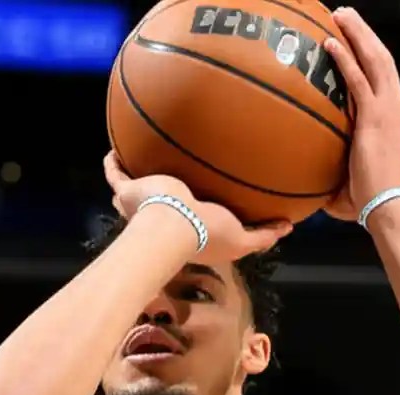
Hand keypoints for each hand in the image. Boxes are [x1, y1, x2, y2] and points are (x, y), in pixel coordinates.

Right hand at [103, 153, 292, 263]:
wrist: (174, 224)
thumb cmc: (206, 232)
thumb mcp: (241, 239)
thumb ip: (262, 235)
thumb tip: (286, 228)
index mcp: (187, 229)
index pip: (191, 223)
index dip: (196, 216)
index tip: (207, 204)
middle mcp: (162, 219)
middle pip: (159, 209)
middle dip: (161, 198)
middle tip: (170, 181)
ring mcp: (141, 205)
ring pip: (136, 192)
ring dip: (136, 182)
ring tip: (141, 164)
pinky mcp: (129, 191)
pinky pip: (116, 175)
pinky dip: (113, 164)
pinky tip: (114, 150)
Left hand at [319, 7, 399, 222]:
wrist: (385, 206)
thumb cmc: (365, 200)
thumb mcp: (347, 173)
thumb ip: (328, 164)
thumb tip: (299, 173)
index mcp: (392, 117)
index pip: (383, 76)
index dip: (369, 53)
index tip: (353, 37)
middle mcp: (394, 108)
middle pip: (382, 58)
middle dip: (364, 33)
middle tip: (345, 14)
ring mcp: (388, 110)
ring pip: (375, 60)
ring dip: (358, 34)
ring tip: (340, 15)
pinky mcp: (376, 117)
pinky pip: (359, 80)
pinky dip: (345, 59)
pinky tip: (330, 42)